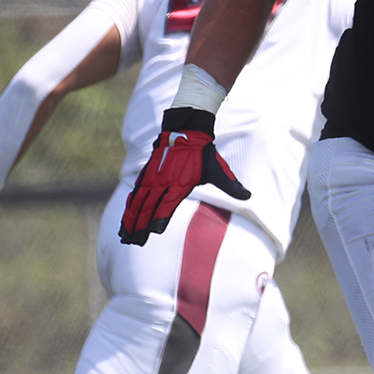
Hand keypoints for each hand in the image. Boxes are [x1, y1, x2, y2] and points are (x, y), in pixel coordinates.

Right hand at [118, 106, 249, 244]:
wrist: (187, 131)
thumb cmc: (204, 153)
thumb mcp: (218, 169)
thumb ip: (230, 185)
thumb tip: (248, 196)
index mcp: (180, 184)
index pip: (166, 205)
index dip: (159, 219)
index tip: (153, 232)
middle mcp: (163, 182)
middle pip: (148, 208)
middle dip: (140, 226)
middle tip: (134, 243)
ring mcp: (153, 178)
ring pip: (138, 202)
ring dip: (131, 220)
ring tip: (125, 236)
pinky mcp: (147, 173)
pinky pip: (136, 192)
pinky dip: (129, 206)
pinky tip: (125, 217)